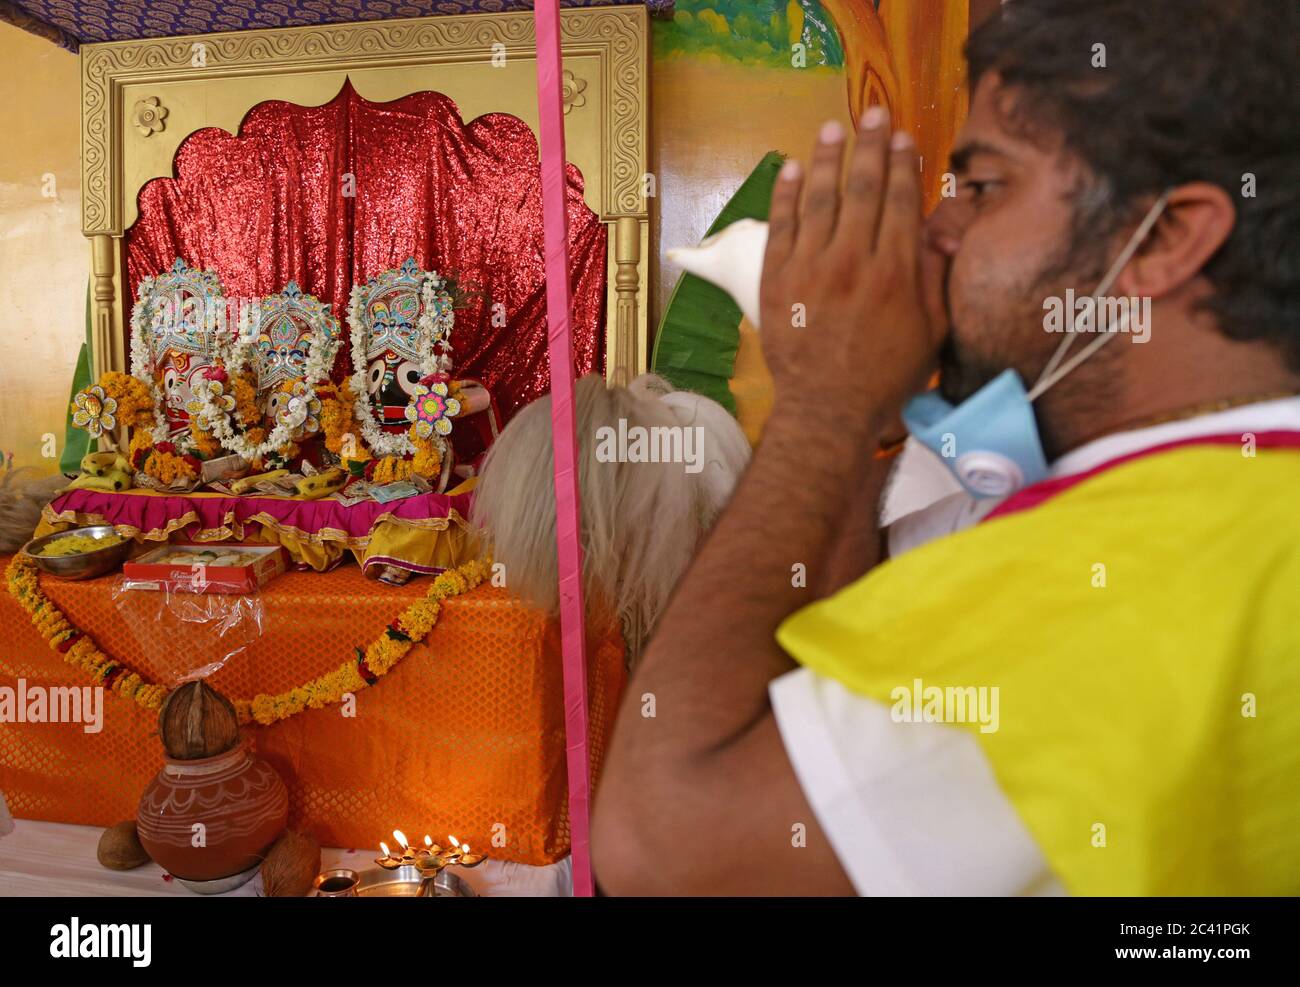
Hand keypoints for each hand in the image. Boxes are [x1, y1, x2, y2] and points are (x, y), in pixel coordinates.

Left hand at [759, 111, 938, 432]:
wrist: (826, 410)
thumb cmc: (887, 376)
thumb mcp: (931, 332)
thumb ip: (936, 277)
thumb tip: (943, 229)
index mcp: (896, 272)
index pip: (901, 201)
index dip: (903, 164)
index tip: (903, 137)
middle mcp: (853, 261)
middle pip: (863, 189)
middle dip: (869, 147)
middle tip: (871, 114)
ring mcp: (809, 268)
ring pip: (819, 198)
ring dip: (826, 159)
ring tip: (831, 129)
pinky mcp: (775, 280)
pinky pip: (779, 226)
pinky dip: (784, 194)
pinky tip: (790, 169)